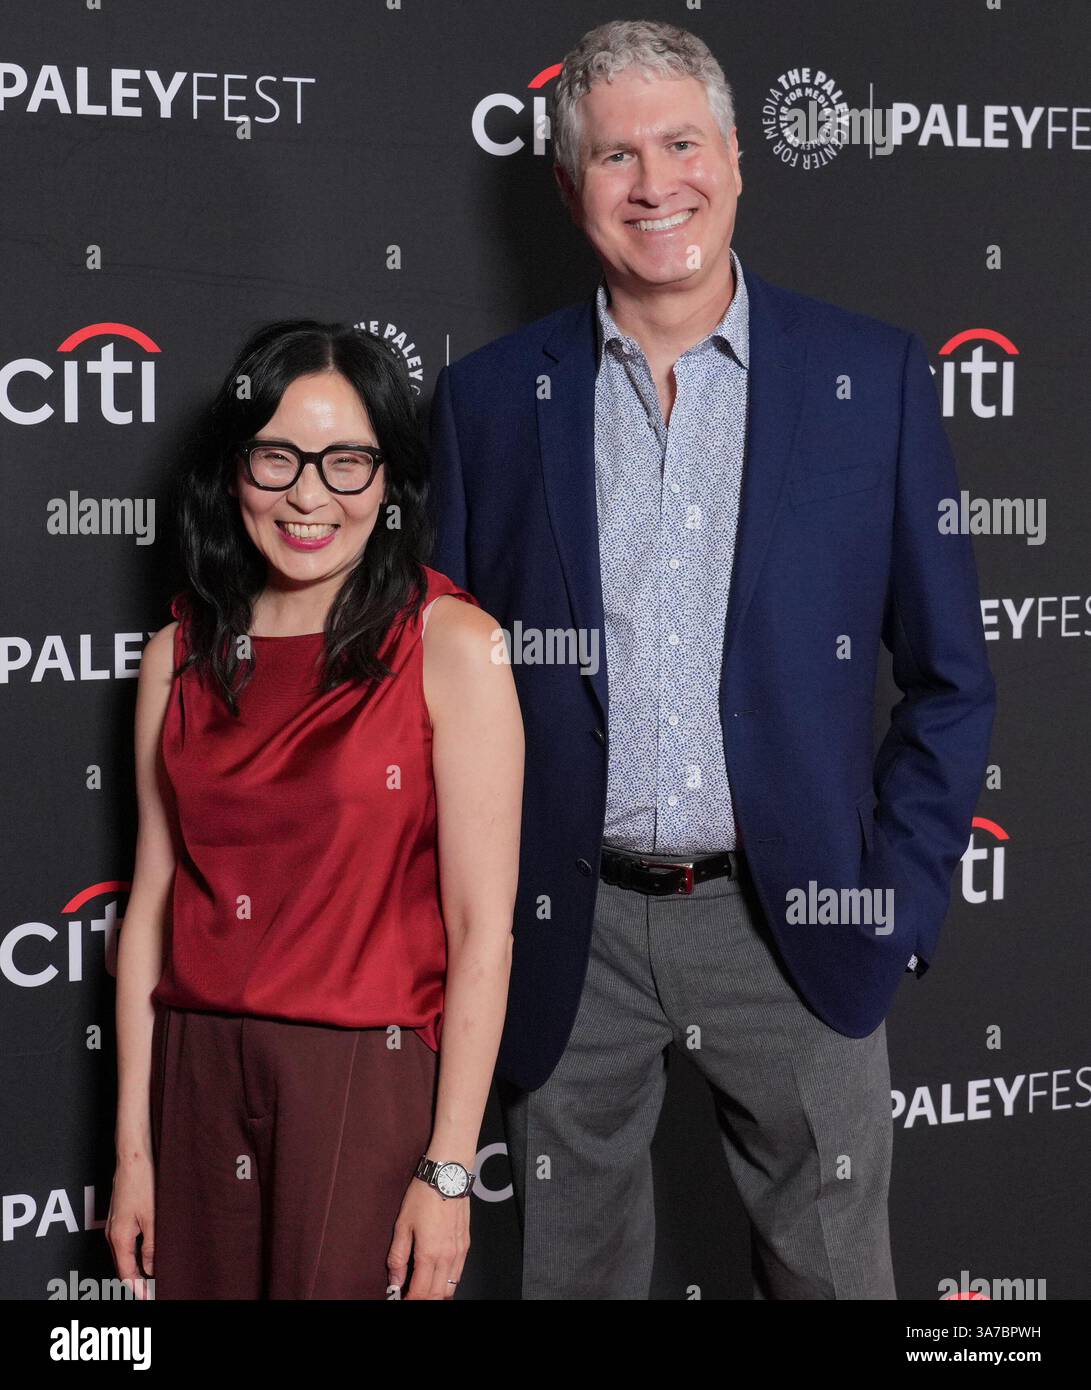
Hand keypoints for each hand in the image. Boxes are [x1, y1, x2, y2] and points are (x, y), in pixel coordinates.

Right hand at [105, 1153, 154, 1298]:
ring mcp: (114, 1225)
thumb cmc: (142, 1182)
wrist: (133, 1157)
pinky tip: (146, 1255)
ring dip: (136, 1268)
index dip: (137, 1288)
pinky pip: (125, 1243)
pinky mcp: (119, 1217)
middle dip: (137, 1281)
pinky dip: (134, 1254)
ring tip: (152, 1278)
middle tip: (151, 1292)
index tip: (147, 1297)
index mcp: (119, 1236)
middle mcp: (112, 1234)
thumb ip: (152, 1245)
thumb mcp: (152, 1217)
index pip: (126, 1273)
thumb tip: (152, 1268)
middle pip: (123, 1266)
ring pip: (124, 1255)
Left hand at [387, 1175, 469, 1299]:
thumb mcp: (403, 1224)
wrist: (447, 1175)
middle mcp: (447, 1256)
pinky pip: (458, 1274)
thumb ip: (398, 1256)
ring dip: (436, 1293)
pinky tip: (437, 1277)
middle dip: (422, 1300)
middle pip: (436, 1295)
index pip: (420, 1292)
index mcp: (429, 1253)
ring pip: (449, 1287)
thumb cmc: (425, 1194)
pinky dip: (447, 1282)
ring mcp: (459, 1251)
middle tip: (410, 1296)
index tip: (401, 1299)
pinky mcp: (465, 1244)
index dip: (409, 1300)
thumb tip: (394, 1280)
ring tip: (422, 1290)